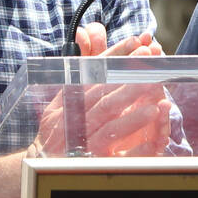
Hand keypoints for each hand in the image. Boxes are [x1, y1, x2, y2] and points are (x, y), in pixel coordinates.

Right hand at [33, 23, 169, 156]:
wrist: (39, 164)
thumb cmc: (61, 125)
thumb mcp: (65, 96)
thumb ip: (82, 69)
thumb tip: (87, 33)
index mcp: (68, 100)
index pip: (92, 74)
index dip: (115, 57)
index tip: (137, 42)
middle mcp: (72, 120)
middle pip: (103, 99)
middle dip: (130, 80)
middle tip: (152, 64)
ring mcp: (81, 143)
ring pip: (109, 127)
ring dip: (134, 116)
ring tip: (157, 102)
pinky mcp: (91, 165)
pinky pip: (115, 158)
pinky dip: (135, 150)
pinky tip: (154, 140)